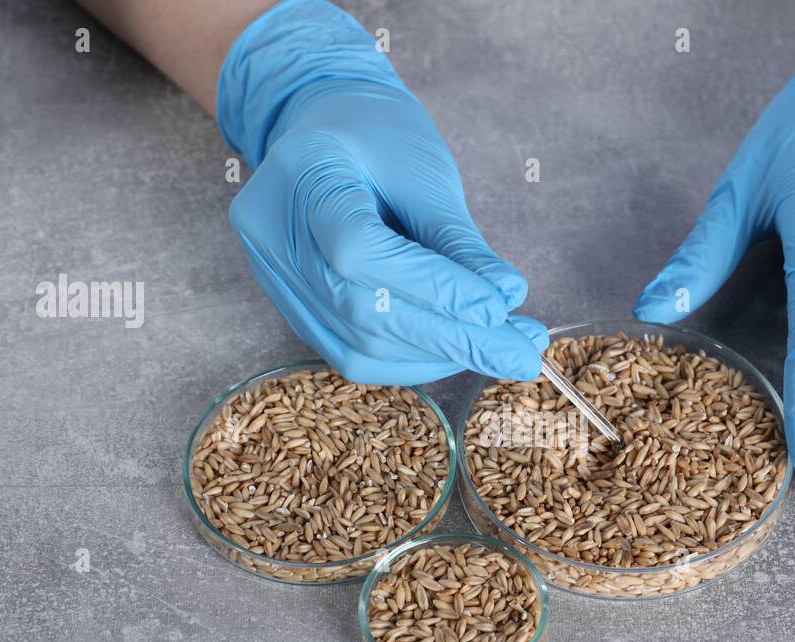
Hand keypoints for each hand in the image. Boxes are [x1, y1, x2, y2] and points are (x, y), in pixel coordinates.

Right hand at [218, 0, 545, 384]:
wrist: (326, 127)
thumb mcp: (425, 172)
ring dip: (438, 356)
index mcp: (304, 173)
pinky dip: (411, 361)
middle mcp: (273, 233)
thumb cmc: (379, 137)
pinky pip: (350, 353)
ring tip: (503, 348)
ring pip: (358, 344)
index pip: (361, 248)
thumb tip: (507, 300)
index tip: (498, 310)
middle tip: (521, 351)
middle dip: (451, 338)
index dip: (432, 287)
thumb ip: (459, 241)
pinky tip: (459, 350)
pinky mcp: (291, 308)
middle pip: (360, 310)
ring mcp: (273, 276)